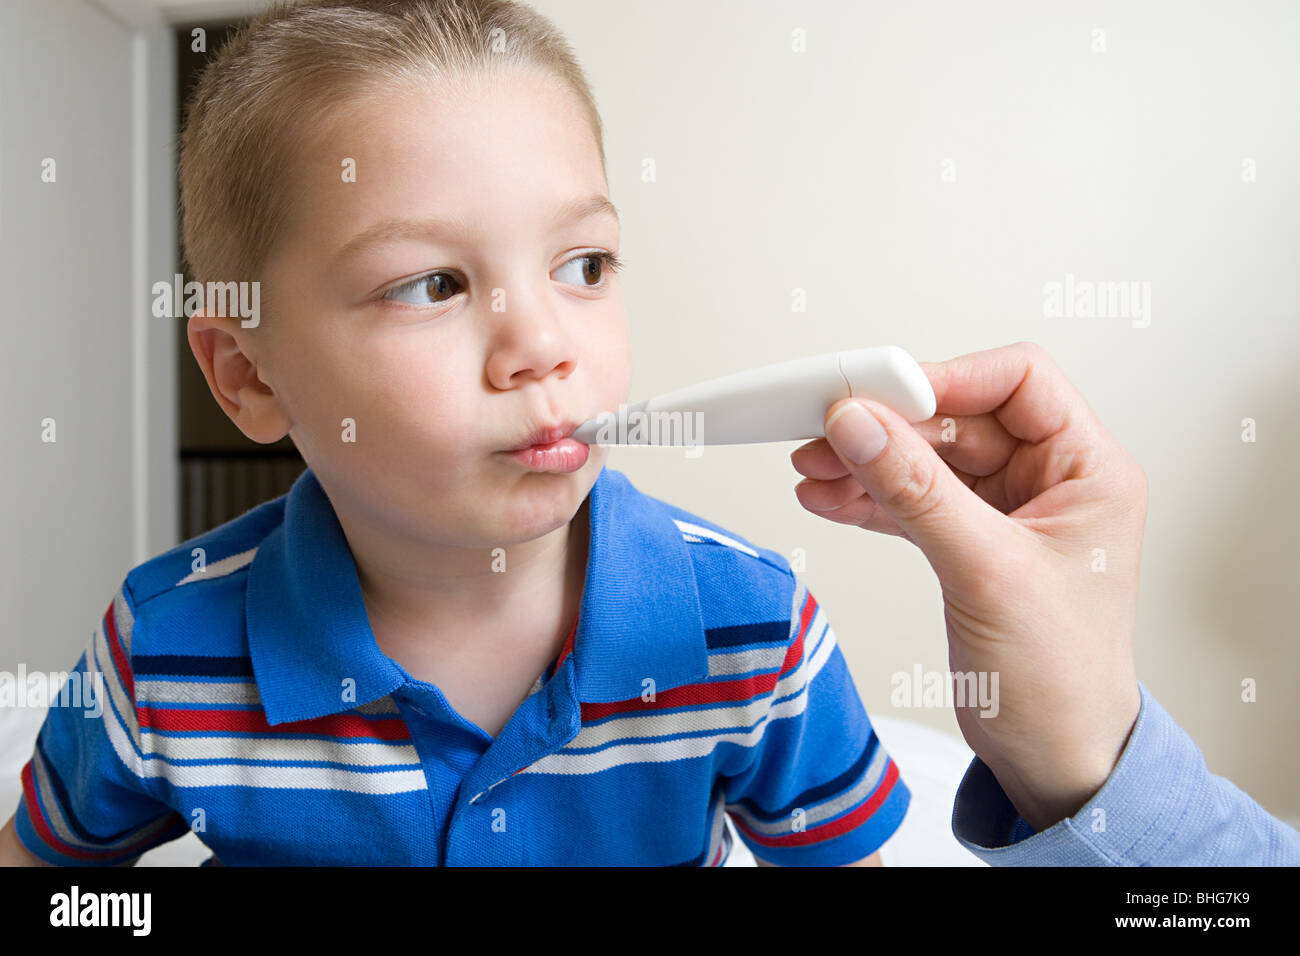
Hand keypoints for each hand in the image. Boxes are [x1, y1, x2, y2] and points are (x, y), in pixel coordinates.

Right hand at [790, 341, 1144, 830]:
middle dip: (889, 427)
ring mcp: (1007, 512)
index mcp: (1089, 470)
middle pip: (958, 420)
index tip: (881, 393)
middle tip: (826, 434)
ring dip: (868, 462)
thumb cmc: (1062, 680)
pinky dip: (868, 499)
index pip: (1017, 381)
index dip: (947, 379)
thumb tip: (858, 423)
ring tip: (812, 470)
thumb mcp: (986, 572)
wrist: (1054, 759)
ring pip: (926, 460)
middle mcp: (1051, 481)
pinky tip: (828, 500)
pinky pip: (911, 500)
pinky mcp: (969, 543)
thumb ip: (916, 490)